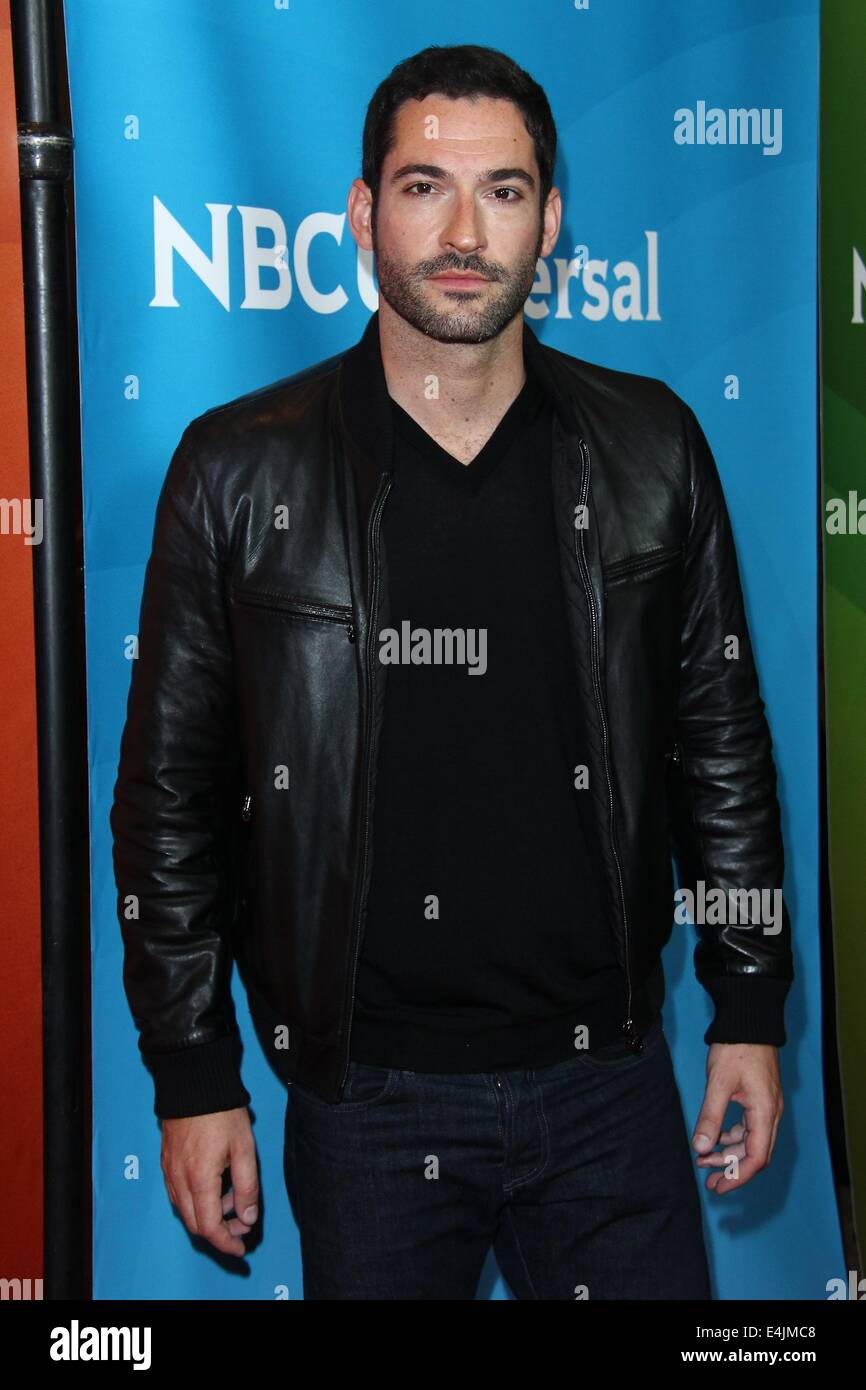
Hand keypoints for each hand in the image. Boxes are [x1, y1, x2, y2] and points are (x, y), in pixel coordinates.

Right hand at [160, 1106, 258, 1254]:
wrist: (193, 1082)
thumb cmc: (222, 1112)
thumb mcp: (245, 1148)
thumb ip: (247, 1186)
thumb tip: (247, 1217)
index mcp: (199, 1180)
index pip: (209, 1228)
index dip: (226, 1243)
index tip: (241, 1248)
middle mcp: (179, 1181)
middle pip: (195, 1224)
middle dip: (219, 1231)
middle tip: (242, 1224)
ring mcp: (169, 1172)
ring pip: (186, 1210)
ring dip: (208, 1215)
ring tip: (234, 1198)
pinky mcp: (166, 1162)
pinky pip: (179, 1194)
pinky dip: (197, 1200)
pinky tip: (216, 1185)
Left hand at [691, 1043, 783, 1193]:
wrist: (749, 1020)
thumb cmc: (736, 1048)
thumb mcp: (719, 1082)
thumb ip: (711, 1116)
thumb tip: (700, 1146)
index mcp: (764, 1112)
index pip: (756, 1158)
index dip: (737, 1177)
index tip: (718, 1188)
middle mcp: (771, 1113)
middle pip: (756, 1154)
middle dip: (732, 1171)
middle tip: (709, 1183)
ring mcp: (767, 1106)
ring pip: (752, 1142)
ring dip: (729, 1154)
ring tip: (704, 1160)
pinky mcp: (760, 1099)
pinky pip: (749, 1128)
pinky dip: (732, 1138)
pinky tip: (715, 1139)